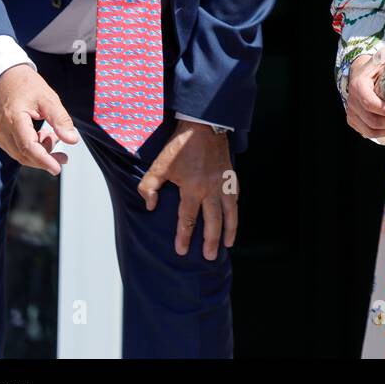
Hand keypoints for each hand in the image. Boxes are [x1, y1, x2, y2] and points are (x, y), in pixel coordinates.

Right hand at [0, 63, 80, 174]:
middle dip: (45, 158)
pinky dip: (30, 146)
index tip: (57, 168)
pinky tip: (42, 135)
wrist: (4, 77)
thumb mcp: (49, 99)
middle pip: (23, 154)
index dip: (43, 160)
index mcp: (13, 118)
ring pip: (19, 153)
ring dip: (38, 151)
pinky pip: (14, 147)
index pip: (28, 146)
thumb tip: (72, 140)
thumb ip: (60, 120)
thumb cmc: (26, 85)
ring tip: (53, 136)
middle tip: (64, 157)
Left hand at [138, 119, 237, 259]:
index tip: (182, 251)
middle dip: (211, 241)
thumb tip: (150, 206)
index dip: (184, 237)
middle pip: (213, 221)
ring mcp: (223, 183)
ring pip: (230, 212)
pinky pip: (235, 198)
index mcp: (192, 188)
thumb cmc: (179, 147)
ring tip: (228, 244)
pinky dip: (234, 210)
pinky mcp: (230, 176)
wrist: (203, 126)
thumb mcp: (158, 166)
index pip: (187, 219)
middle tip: (210, 256)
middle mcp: (211, 189)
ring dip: (230, 230)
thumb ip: (149, 187)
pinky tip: (233, 217)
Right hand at [345, 43, 384, 141]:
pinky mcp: (352, 120)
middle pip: (372, 120)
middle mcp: (351, 101)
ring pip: (370, 130)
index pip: (371, 104)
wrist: (359, 72)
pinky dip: (381, 133)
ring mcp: (351, 112)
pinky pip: (367, 133)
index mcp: (358, 85)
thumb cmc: (376, 64)